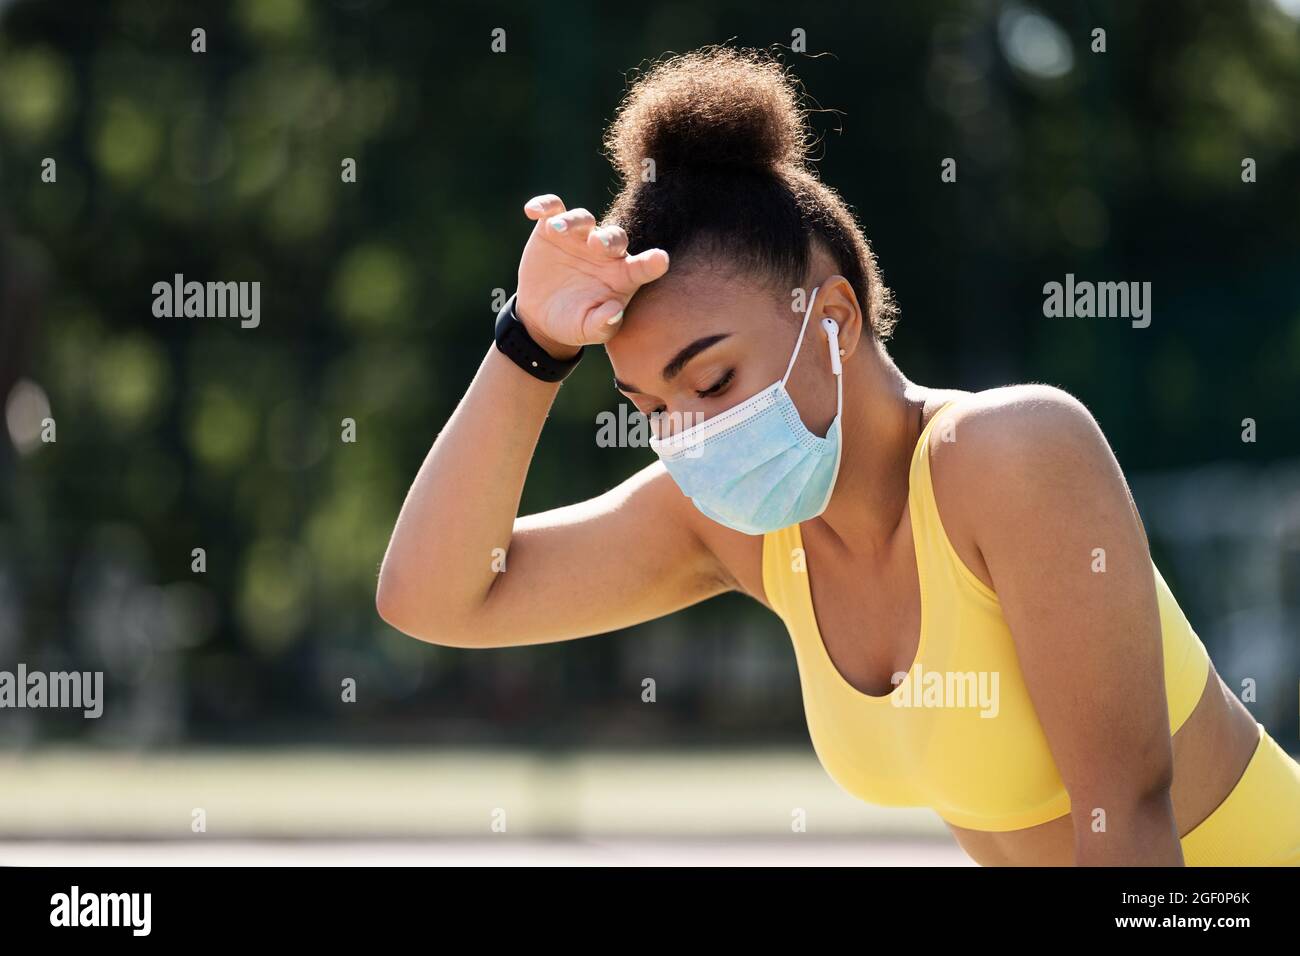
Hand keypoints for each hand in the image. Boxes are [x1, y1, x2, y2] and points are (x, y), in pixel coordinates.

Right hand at [516, 194, 669, 357]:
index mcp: (622, 276)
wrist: (542, 316)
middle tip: (598, 245)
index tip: (660, 260)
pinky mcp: (552, 229)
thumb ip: (603, 324)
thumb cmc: (574, 323)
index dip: (651, 263)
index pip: (642, 268)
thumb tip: (615, 313)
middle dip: (608, 238)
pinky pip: (552, 210)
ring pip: (583, 219)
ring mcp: (579, 237)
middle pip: (613, 236)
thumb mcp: (588, 330)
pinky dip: (544, 205)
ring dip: (572, 221)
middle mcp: (604, 252)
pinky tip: (533, 210)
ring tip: (557, 230)